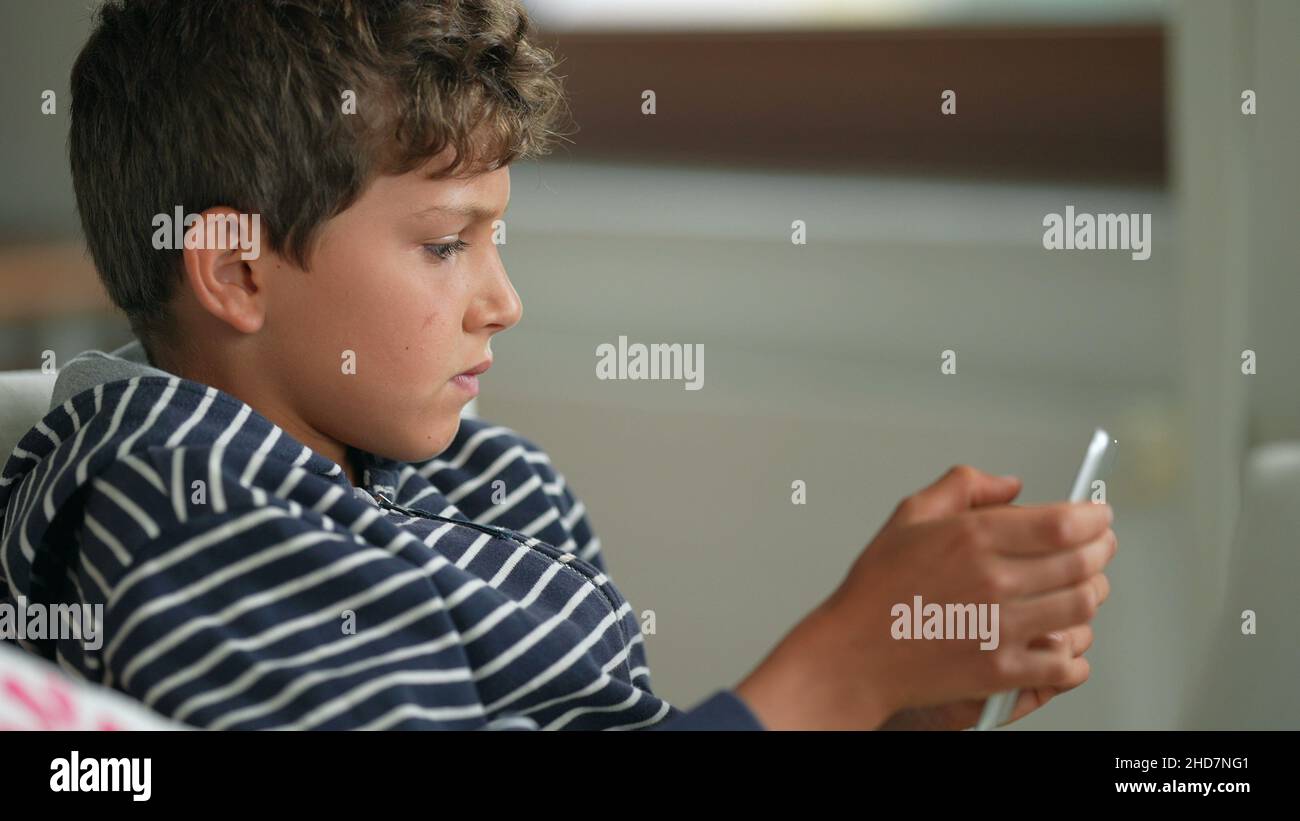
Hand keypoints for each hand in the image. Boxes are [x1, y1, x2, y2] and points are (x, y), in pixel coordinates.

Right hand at [735, 465, 1116, 729]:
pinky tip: (1067, 641)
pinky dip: (1076, 654)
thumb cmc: (877, 588)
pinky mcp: (1000, 671)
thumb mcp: (909, 516)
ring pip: (1080, 607)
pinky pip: (1065, 664)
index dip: (1094, 518)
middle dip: (1102, 550)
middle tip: (1102, 546)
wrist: (853, 654)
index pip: (1063, 524)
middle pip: (1082, 563)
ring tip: (1088, 586)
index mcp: (972, 537)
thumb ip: (963, 485)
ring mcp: (1000, 629)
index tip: (1099, 516)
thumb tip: (1013, 486)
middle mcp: (992, 581)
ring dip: (1094, 593)